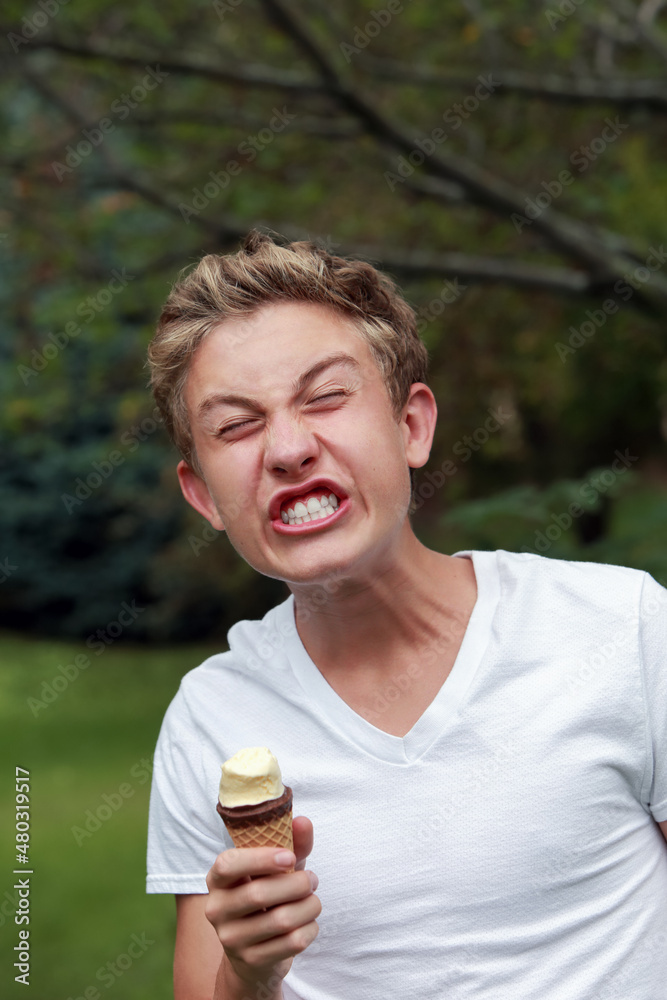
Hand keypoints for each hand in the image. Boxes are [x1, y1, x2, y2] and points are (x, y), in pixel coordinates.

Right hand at [205, 817, 320, 990]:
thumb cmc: (267, 896)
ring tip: (314, 900)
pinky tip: (308, 923)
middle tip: (313, 879)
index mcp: (217, 880)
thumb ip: (291, 844)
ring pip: (281, 919)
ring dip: (309, 906)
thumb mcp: (275, 869)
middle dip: (297, 883)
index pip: (228, 865)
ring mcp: (231, 938)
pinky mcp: (251, 961)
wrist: (253, 954)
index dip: (260, 859)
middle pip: (259, 894)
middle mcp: (216, 909)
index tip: (290, 857)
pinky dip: (310, 929)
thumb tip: (303, 822)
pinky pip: (292, 942)